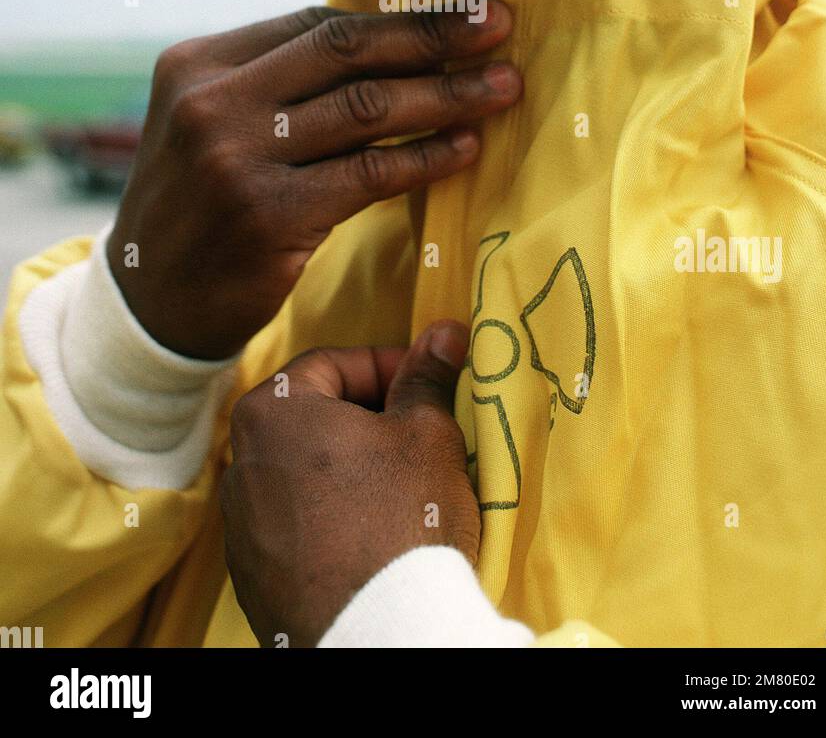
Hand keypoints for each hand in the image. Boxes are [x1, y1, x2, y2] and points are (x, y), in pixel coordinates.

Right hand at [106, 5, 519, 356]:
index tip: (461, 11)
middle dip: (434, 35)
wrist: (147, 306)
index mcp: (198, 63)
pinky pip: (370, 175)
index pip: (316, 24)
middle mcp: (212, 102)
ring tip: (504, 87)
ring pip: (367, 109)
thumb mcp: (211, 123)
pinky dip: (426, 157)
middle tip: (500, 25)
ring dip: (448, 95)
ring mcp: (236, 160)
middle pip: (346, 51)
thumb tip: (392, 40)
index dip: (397, 17)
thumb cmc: (200, 205)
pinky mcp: (269, 218)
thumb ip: (277, 81)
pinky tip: (466, 148)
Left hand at [219, 320, 477, 648]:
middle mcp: (239, 462)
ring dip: (349, 469)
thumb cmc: (401, 518)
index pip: (333, 363)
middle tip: (421, 434)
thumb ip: (427, 377)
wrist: (376, 634)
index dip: (389, 367)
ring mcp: (239, 525)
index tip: (428, 386)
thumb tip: (444, 331)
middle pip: (313, 416)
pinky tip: (374, 536)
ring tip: (401, 488)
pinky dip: (331, 518)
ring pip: (303, 472)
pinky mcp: (251, 576)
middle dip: (369, 418)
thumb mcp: (427, 433)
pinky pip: (295, 525)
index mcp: (270, 410)